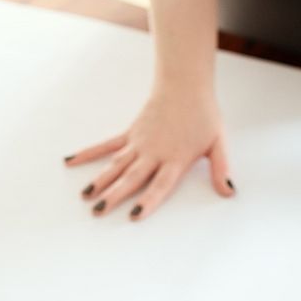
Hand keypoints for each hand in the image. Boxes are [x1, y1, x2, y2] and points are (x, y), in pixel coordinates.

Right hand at [64, 85, 233, 218]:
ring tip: (86, 196)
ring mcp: (138, 143)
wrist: (186, 86)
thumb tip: (228, 192)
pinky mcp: (130, 133)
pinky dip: (88, 153)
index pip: (160, 185)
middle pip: (131, 178)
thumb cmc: (203, 115)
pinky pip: (106, 146)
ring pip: (115, 165)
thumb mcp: (217, 143)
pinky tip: (71, 161)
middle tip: (98, 211)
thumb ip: (221, 169)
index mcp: (175, 158)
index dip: (147, 201)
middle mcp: (153, 153)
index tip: (134, 215)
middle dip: (114, 196)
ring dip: (100, 181)